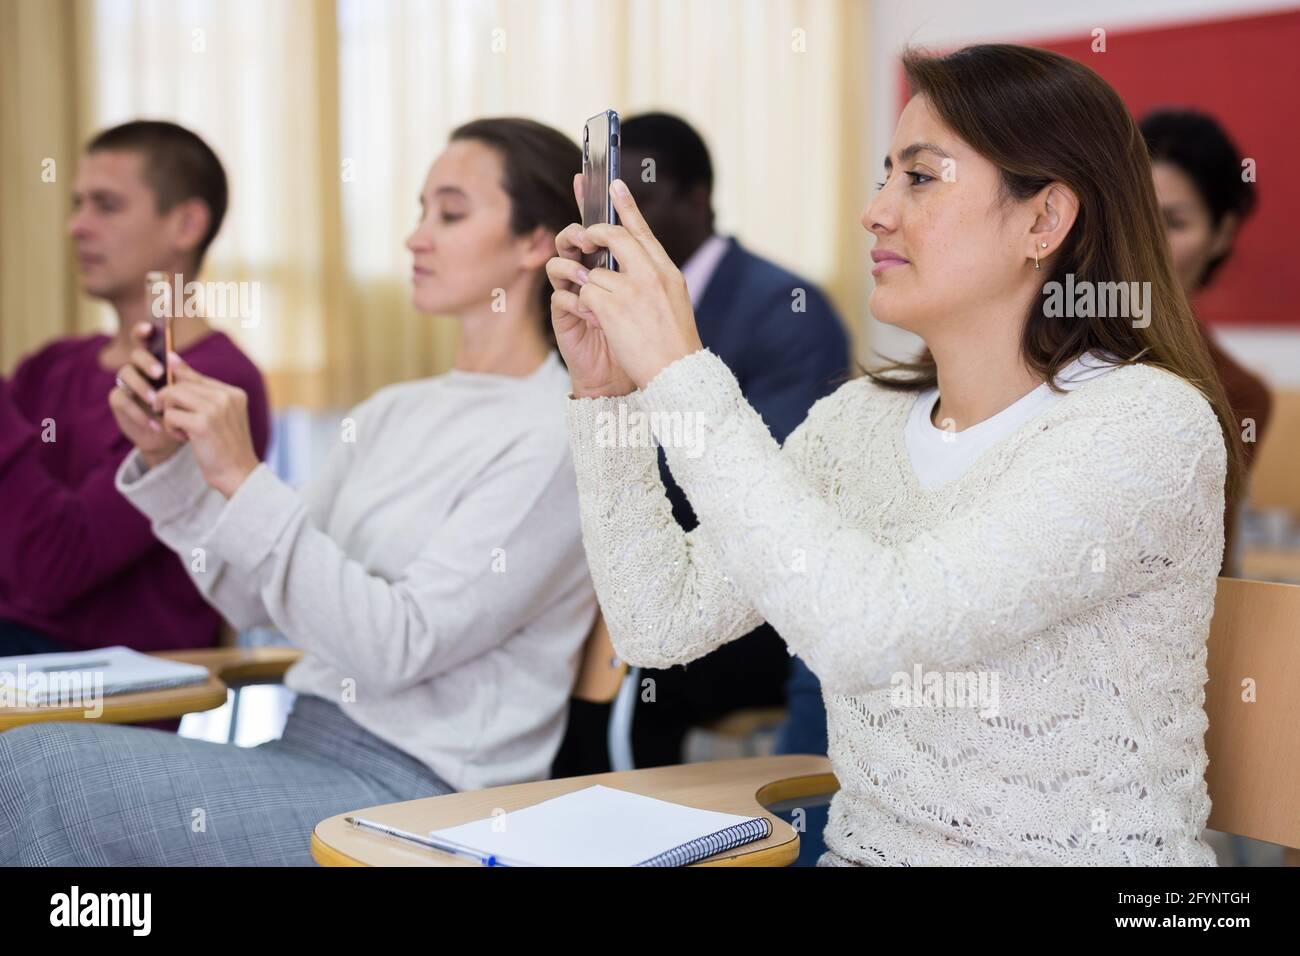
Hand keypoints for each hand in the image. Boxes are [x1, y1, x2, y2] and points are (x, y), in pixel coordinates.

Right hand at [107, 321, 182, 468]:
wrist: (171, 438)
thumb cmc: (181, 410)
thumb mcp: (186, 393)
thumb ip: (181, 375)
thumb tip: (174, 356)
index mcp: (155, 360)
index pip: (144, 340)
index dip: (142, 331)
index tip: (149, 327)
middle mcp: (138, 368)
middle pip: (135, 355)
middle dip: (146, 361)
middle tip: (159, 372)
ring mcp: (126, 383)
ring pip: (125, 375)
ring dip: (142, 387)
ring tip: (156, 401)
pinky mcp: (118, 401)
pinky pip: (121, 399)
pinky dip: (138, 412)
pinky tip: (154, 422)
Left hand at [156, 352, 259, 497]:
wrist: (239, 475)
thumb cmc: (225, 447)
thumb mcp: (218, 415)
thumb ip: (200, 390)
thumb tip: (172, 359)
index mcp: (234, 393)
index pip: (194, 376)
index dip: (177, 385)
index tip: (172, 398)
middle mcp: (227, 396)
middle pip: (179, 384)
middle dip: (169, 402)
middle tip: (173, 420)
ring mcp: (216, 409)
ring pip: (171, 396)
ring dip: (169, 415)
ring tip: (181, 430)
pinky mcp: (203, 424)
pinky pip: (170, 415)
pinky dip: (170, 428)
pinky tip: (184, 438)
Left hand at [555, 177, 703, 388]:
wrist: (676, 375)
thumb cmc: (674, 347)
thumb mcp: (673, 304)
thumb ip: (654, 280)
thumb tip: (634, 265)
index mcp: (668, 272)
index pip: (643, 231)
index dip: (626, 206)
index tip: (613, 185)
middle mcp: (652, 274)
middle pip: (615, 236)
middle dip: (595, 235)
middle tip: (584, 238)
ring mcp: (632, 288)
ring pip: (595, 271)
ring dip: (591, 289)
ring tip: (603, 313)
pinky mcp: (612, 306)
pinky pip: (585, 292)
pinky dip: (585, 306)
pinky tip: (596, 321)